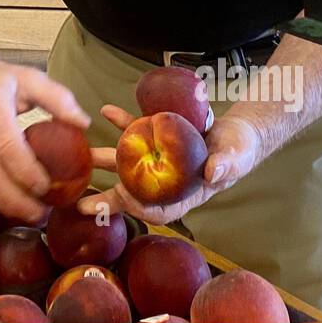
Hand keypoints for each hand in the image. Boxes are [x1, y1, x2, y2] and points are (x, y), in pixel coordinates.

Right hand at [0, 51, 89, 223]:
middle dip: (17, 200)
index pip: (7, 146)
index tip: (47, 186)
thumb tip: (83, 124)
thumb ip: (58, 99)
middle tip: (43, 213)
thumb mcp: (32, 78)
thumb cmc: (3, 79)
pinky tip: (18, 206)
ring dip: (7, 206)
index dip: (26, 171)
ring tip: (34, 215)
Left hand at [80, 105, 262, 225]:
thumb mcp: (238, 157)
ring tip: (84, 154)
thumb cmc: (239, 150)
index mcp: (187, 194)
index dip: (141, 210)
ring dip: (105, 159)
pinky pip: (136, 131)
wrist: (236, 130)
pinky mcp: (157, 137)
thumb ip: (227, 165)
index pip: (161, 211)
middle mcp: (167, 180)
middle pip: (135, 194)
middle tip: (82, 205)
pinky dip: (121, 122)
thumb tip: (213, 172)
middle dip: (109, 200)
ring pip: (128, 164)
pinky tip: (106, 111)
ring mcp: (159, 159)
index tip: (125, 200)